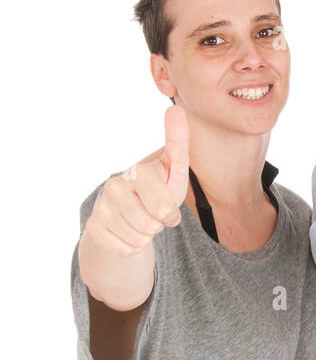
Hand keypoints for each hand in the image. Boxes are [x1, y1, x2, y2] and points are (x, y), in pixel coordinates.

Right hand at [83, 104, 189, 256]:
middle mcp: (114, 186)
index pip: (163, 208)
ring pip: (139, 240)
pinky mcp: (94, 227)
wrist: (128, 213)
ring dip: (146, 237)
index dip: (171, 215)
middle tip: (152, 214)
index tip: (169, 210)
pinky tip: (128, 232)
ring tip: (141, 222)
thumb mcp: (174, 170)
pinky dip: (132, 248)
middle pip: (152, 227)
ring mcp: (101, 207)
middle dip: (158, 226)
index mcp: (136, 172)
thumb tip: (176, 109)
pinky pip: (125, 250)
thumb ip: (178, 143)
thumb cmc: (157, 190)